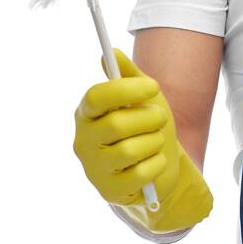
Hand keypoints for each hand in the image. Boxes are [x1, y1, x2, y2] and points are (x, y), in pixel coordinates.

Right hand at [72, 47, 212, 231]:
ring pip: (131, 150)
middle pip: (117, 124)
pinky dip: (157, 165)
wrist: (158, 163)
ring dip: (154, 142)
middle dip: (148, 119)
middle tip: (159, 118)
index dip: (127, 90)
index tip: (154, 85)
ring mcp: (94, 169)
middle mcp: (83, 141)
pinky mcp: (110, 192)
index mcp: (86, 113)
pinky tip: (155, 161)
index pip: (97, 97)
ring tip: (156, 140)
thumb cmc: (146, 126)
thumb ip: (128, 74)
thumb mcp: (141, 97)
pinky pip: (141, 174)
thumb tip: (110, 52)